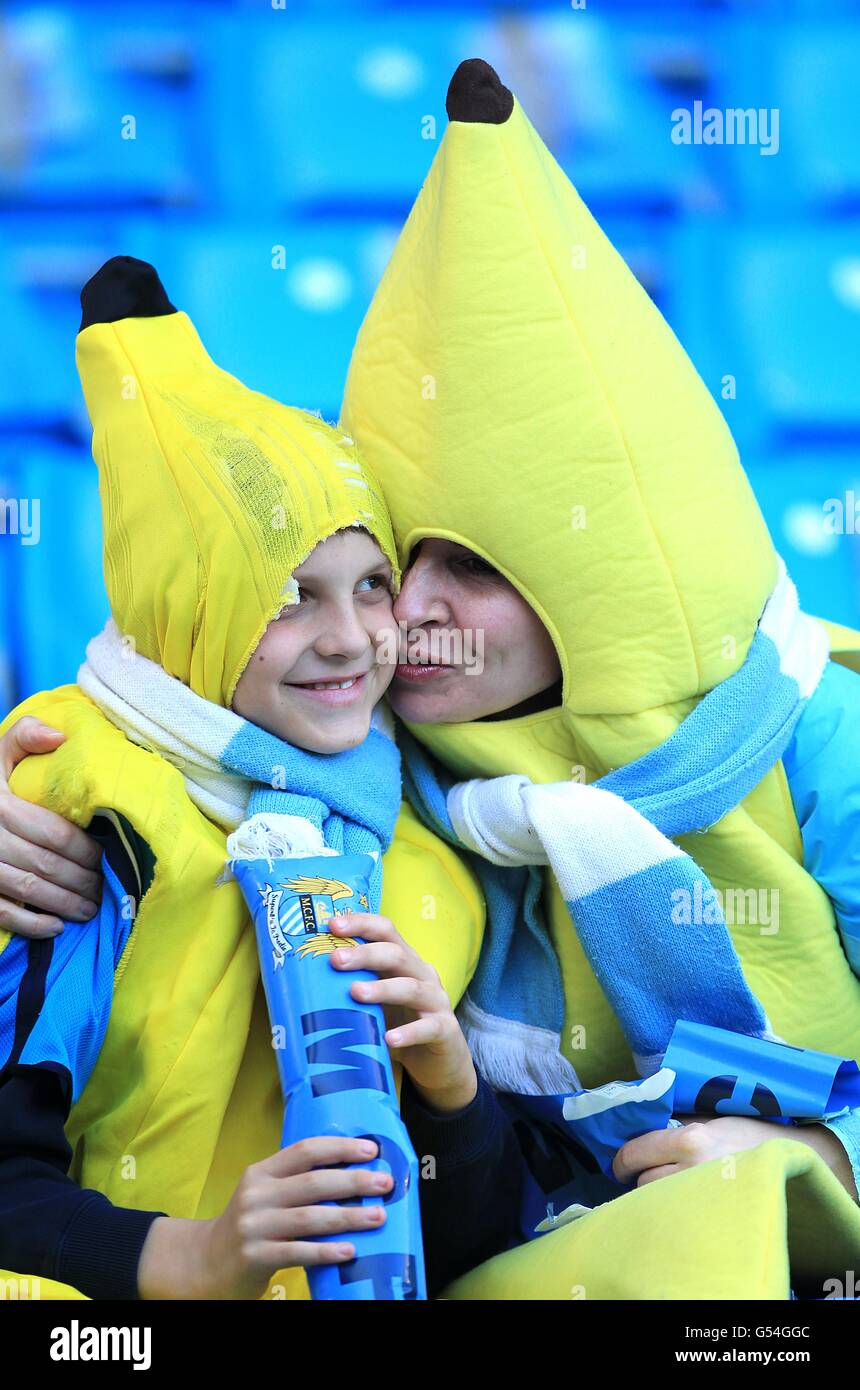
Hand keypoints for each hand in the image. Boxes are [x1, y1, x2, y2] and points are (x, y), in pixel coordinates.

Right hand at [0, 717, 102, 936]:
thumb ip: (25, 736)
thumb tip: (59, 735)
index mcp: (0, 803)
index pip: (53, 832)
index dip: (85, 848)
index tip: (107, 856)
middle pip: (46, 864)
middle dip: (83, 879)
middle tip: (108, 886)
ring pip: (29, 890)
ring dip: (66, 903)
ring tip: (92, 908)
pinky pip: (2, 912)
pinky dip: (30, 924)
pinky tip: (56, 926)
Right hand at [137, 1136, 393, 1299]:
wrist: (204, 1264)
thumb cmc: (250, 1226)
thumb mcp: (264, 1194)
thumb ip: (296, 1182)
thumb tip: (353, 1173)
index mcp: (261, 1172)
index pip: (304, 1151)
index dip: (339, 1147)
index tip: (371, 1149)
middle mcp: (255, 1195)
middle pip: (312, 1183)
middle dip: (353, 1181)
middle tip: (384, 1183)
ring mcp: (253, 1226)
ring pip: (309, 1218)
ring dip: (348, 1216)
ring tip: (378, 1217)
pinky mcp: (254, 1257)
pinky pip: (297, 1252)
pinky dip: (326, 1250)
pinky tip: (349, 1249)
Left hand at [329, 912, 476, 1112]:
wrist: (440, 1060)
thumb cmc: (399, 1023)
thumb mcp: (376, 1002)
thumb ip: (351, 990)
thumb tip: (299, 989)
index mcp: (404, 961)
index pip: (385, 931)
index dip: (361, 924)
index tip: (332, 925)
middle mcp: (422, 974)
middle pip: (396, 954)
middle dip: (365, 953)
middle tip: (335, 960)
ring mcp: (437, 1001)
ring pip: (412, 987)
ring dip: (383, 989)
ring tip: (356, 993)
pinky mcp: (445, 1030)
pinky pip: (428, 1027)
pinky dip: (409, 1033)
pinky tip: (389, 1039)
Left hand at [613, 1115, 858, 1200]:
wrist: (786, 1159)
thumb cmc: (746, 1132)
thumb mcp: (708, 1117)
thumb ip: (674, 1125)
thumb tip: (639, 1131)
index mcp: (689, 1140)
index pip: (636, 1152)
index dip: (621, 1160)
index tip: (620, 1165)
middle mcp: (692, 1170)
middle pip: (643, 1182)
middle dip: (639, 1178)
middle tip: (643, 1175)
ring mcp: (703, 1196)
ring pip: (659, 1203)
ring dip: (655, 1196)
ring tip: (666, 1189)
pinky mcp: (713, 1217)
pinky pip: (679, 1217)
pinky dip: (673, 1211)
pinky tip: (680, 1205)